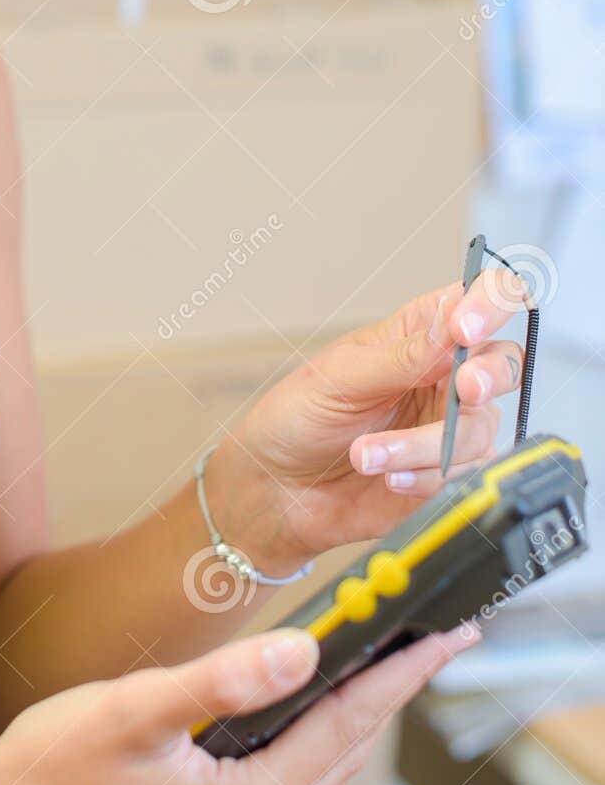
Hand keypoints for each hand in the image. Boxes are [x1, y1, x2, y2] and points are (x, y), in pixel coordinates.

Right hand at [0, 622, 478, 784]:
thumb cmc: (54, 767)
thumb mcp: (136, 710)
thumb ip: (224, 682)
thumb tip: (304, 651)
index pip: (344, 729)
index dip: (398, 676)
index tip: (444, 636)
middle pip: (345, 750)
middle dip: (392, 691)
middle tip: (434, 638)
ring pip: (321, 764)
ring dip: (358, 711)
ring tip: (390, 660)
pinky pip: (290, 773)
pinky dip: (316, 731)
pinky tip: (314, 701)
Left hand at [214, 267, 528, 569]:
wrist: (280, 488)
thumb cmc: (301, 416)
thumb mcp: (342, 376)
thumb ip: (402, 356)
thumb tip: (454, 325)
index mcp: (420, 330)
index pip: (481, 296)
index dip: (491, 303)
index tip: (467, 329)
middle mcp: (444, 374)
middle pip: (504, 362)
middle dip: (488, 376)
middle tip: (463, 390)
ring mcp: (451, 424)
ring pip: (479, 427)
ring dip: (424, 445)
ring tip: (367, 455)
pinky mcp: (449, 472)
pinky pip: (466, 474)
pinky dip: (425, 476)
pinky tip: (387, 477)